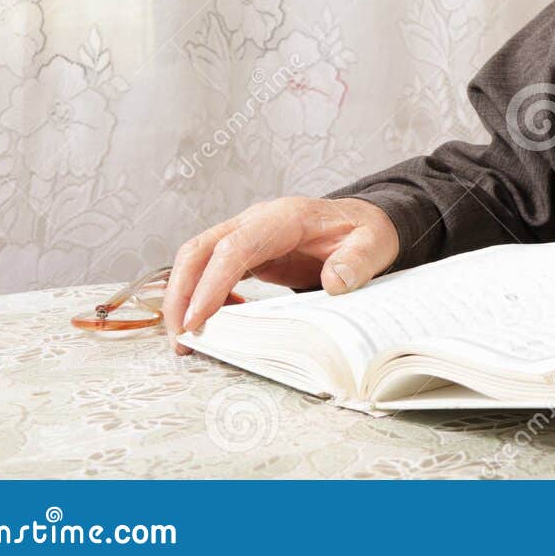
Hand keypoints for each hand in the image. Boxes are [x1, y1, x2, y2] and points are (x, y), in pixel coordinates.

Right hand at [163, 196, 398, 353]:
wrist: (365, 222)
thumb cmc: (366, 232)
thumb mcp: (374, 245)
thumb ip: (356, 262)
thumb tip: (334, 283)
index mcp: (285, 217)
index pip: (235, 247)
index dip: (211, 283)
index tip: (197, 319)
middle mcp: (257, 220)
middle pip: (200, 249)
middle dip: (181, 293)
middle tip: (181, 336)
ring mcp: (248, 233)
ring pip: (197, 259)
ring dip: (184, 297)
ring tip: (187, 338)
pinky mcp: (246, 251)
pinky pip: (210, 269)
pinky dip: (202, 295)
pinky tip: (217, 319)